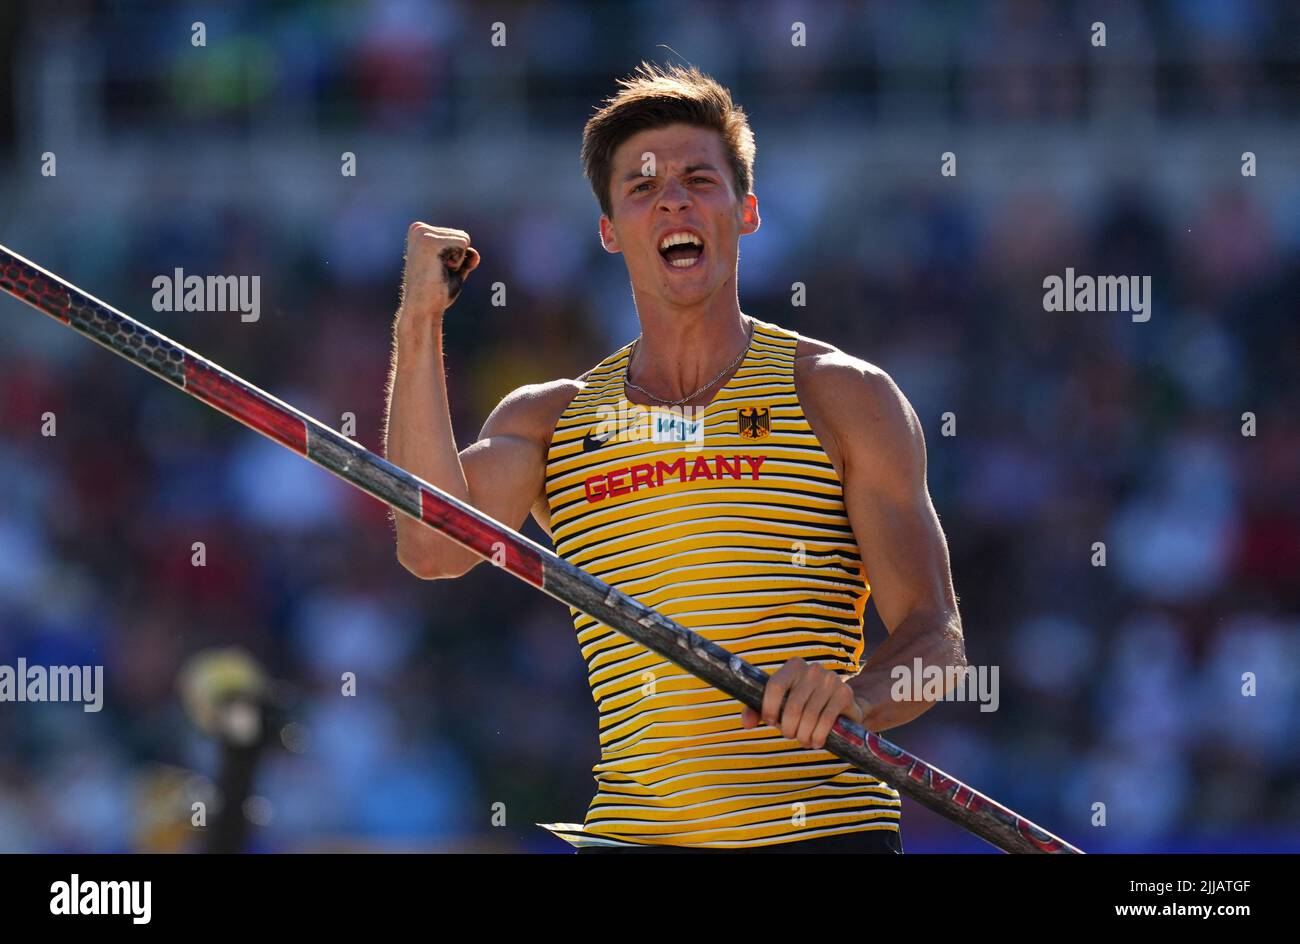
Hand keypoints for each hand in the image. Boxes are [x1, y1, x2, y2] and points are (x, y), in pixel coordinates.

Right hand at [398, 222, 480, 321]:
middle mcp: (418, 228)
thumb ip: (464, 257)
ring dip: (458, 261)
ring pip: (464, 239)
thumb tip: (473, 254)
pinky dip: (458, 262)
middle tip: (439, 272)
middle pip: (462, 235)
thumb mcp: (454, 269)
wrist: (424, 308)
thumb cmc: (437, 292)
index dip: (456, 258)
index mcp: (419, 231)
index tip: (439, 269)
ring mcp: (422, 233)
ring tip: (439, 271)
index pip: (457, 236)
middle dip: (458, 259)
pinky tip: (441, 269)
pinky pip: (463, 244)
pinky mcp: (429, 241)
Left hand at [740, 657, 866, 749]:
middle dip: (789, 728)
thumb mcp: (780, 704)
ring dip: (803, 735)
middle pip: (792, 706)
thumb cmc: (804, 704)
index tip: (771, 721)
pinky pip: (826, 720)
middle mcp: (812, 669)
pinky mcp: (844, 693)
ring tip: (803, 740)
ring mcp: (830, 679)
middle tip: (790, 735)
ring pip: (809, 715)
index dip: (770, 708)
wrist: (841, 704)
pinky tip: (816, 742)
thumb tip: (746, 724)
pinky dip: (818, 736)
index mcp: (793, 666)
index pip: (775, 686)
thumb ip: (758, 711)